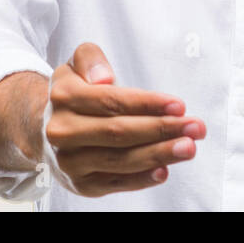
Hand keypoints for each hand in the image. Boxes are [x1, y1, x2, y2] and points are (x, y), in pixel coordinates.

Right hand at [42, 42, 205, 196]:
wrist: (47, 128)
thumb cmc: (77, 92)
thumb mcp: (77, 63)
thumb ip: (90, 58)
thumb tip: (104, 78)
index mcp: (63, 98)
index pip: (111, 102)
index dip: (148, 104)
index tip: (179, 105)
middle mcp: (62, 132)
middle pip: (119, 133)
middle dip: (162, 130)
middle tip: (195, 127)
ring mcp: (70, 162)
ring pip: (120, 160)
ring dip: (159, 154)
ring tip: (189, 147)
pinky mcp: (82, 184)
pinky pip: (116, 182)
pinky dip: (141, 179)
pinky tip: (164, 170)